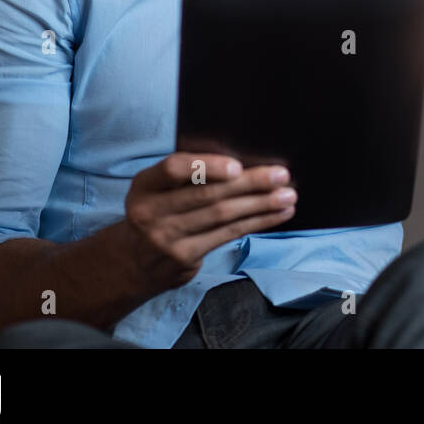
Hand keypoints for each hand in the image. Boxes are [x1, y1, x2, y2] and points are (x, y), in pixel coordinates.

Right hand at [119, 153, 295, 292]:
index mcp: (145, 185)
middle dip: (250, 183)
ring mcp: (167, 237)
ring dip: (261, 204)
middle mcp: (151, 211)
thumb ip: (187, 176)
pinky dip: (257, 222)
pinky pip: (228, 234)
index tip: (238, 165)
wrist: (135, 262)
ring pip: (223, 216)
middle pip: (208, 195)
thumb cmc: (158, 211)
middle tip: (281, 175)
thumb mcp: (158, 190)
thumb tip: (243, 162)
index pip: (174, 169)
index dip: (207, 166)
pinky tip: (277, 214)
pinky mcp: (185, 257)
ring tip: (288, 196)